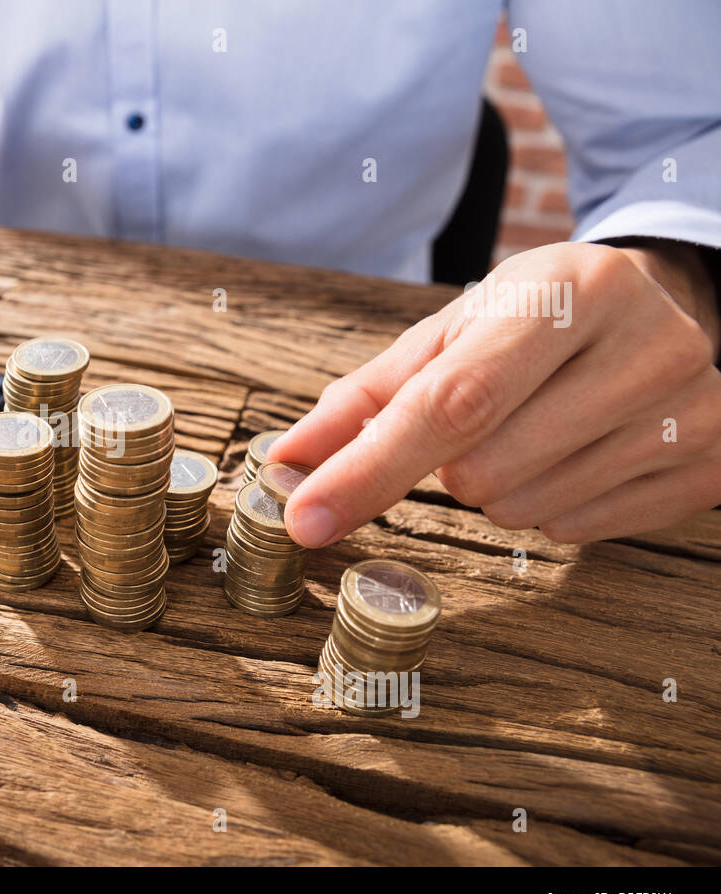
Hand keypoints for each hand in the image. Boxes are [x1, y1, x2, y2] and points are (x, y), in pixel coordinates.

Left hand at [268, 240, 720, 545]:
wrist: (662, 304)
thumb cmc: (535, 318)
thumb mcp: (450, 332)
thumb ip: (364, 398)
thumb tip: (286, 461)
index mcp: (568, 292)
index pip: (454, 401)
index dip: (370, 468)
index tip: (305, 518)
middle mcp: (644, 344)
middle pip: (483, 469)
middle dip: (453, 465)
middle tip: (487, 420)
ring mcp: (691, 409)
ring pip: (529, 510)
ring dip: (503, 488)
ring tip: (538, 429)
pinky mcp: (712, 462)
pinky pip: (582, 531)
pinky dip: (555, 507)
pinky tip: (578, 453)